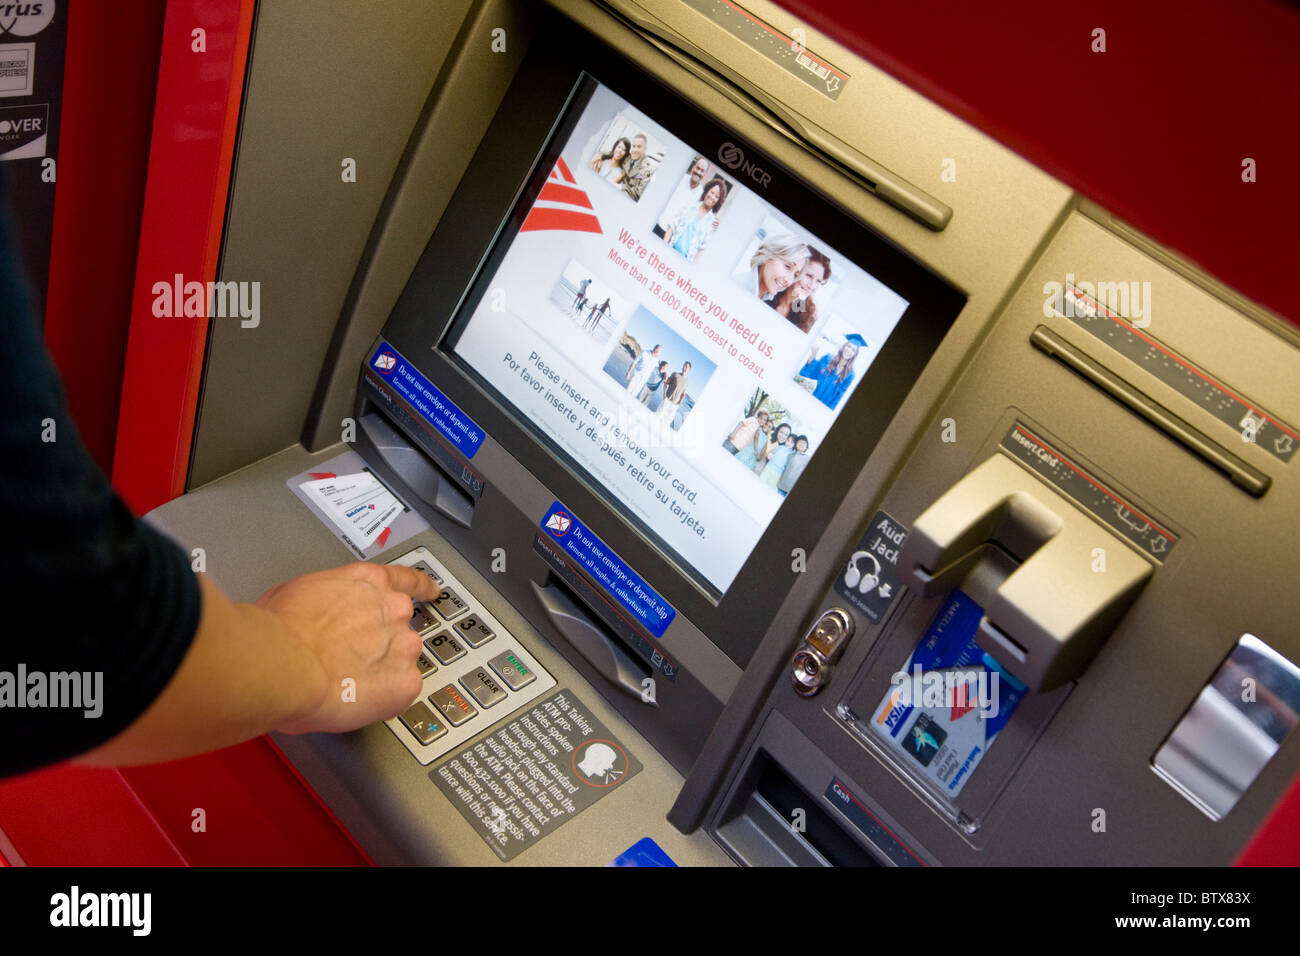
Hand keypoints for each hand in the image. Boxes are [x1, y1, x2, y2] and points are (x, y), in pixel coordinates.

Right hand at [257, 562, 435, 733]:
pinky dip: (384, 698)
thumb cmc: (278, 631)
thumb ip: (322, 599)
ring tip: (347, 684)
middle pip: (400, 628)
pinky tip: (360, 700)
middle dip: (380, 645)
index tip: (431, 592)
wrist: (282, 663)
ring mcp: (403, 645)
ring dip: (381, 672)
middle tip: (350, 661)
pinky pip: (402, 691)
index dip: (420, 588)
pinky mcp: (405, 682)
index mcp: (367, 583)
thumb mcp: (295, 593)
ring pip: (402, 662)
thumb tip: (312, 611)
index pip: (406, 580)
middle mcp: (392, 609)